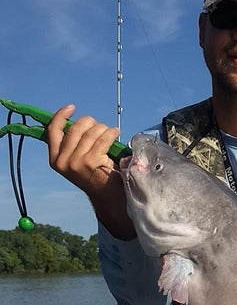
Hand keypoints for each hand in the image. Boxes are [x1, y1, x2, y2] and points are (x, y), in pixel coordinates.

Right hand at [47, 105, 133, 238]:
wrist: (108, 197)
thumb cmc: (96, 175)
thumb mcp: (78, 159)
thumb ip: (74, 143)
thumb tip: (79, 122)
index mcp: (55, 159)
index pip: (53, 130)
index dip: (61, 115)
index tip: (72, 107)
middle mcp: (62, 160)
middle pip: (76, 127)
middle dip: (91, 123)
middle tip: (101, 129)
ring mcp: (75, 162)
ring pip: (91, 131)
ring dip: (104, 129)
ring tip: (110, 134)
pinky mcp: (89, 162)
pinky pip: (102, 138)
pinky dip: (111, 133)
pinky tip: (115, 134)